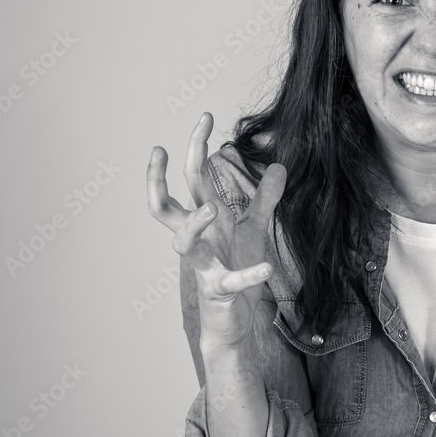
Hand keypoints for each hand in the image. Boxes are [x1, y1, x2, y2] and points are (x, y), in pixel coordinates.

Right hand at [146, 112, 286, 348]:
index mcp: (206, 220)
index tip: (205, 116)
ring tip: (211, 207)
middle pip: (163, 207)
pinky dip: (248, 274)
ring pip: (180, 243)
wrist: (234, 320)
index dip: (196, 146)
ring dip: (193, 224)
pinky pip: (229, 280)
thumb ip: (264, 199)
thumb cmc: (236, 268)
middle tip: (160, 148)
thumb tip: (278, 166)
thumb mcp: (254, 229)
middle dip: (156, 178)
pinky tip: (267, 267)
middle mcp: (198, 239)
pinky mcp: (218, 290)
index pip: (193, 177)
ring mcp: (203, 265)